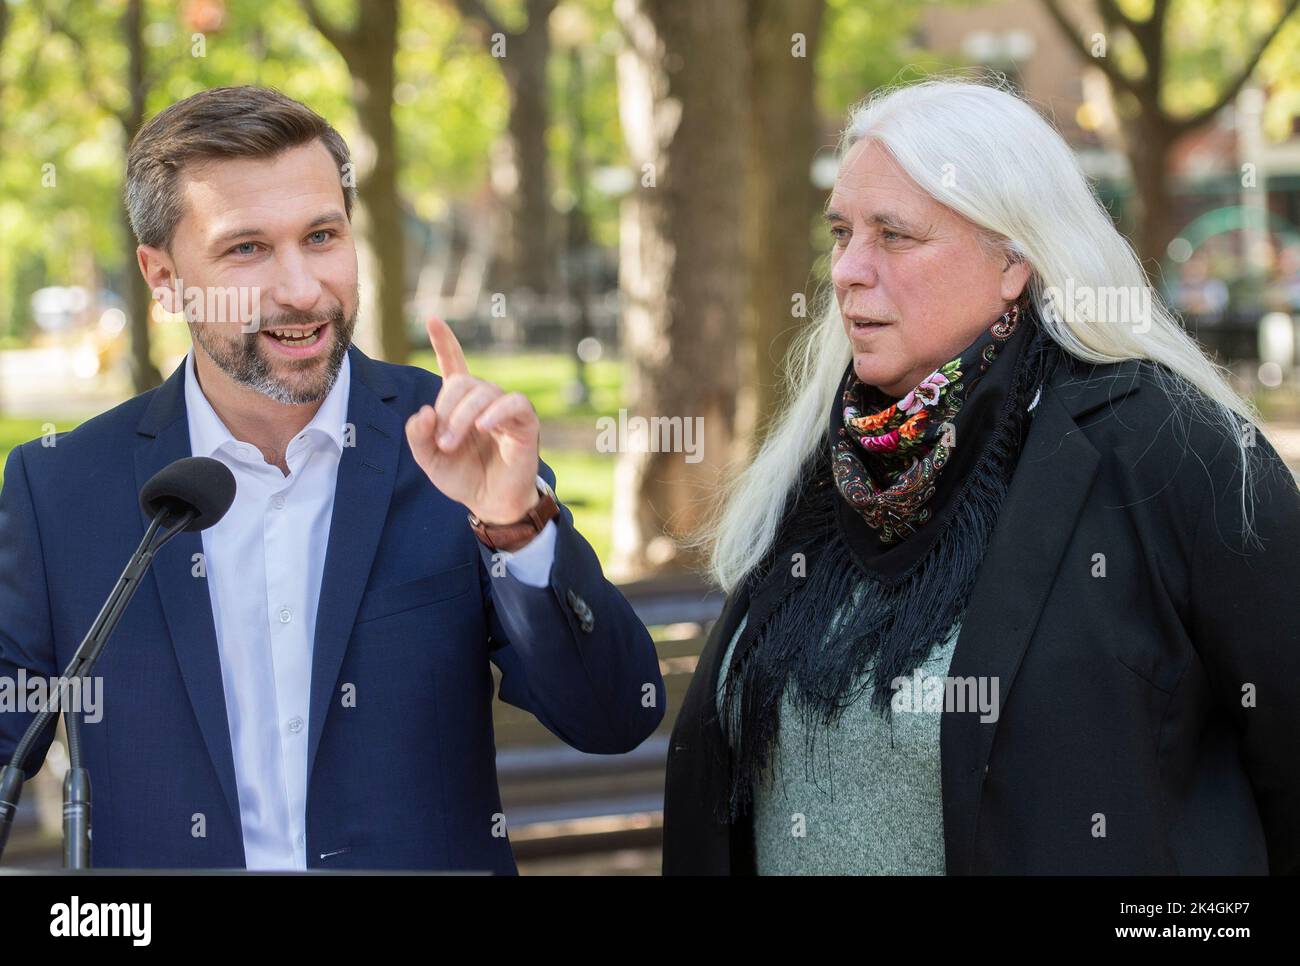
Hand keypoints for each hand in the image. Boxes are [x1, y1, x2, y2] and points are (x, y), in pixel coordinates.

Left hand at [405, 315, 541, 524]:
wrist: (491, 504)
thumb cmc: (463, 478)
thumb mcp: (429, 459)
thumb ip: (419, 435)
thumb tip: (425, 411)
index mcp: (461, 405)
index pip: (454, 365)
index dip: (445, 342)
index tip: (432, 318)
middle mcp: (485, 402)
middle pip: (463, 382)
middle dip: (446, 409)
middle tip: (441, 442)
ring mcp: (506, 410)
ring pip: (483, 392)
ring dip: (461, 418)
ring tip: (451, 444)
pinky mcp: (525, 423)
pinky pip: (513, 403)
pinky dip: (495, 412)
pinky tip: (483, 427)